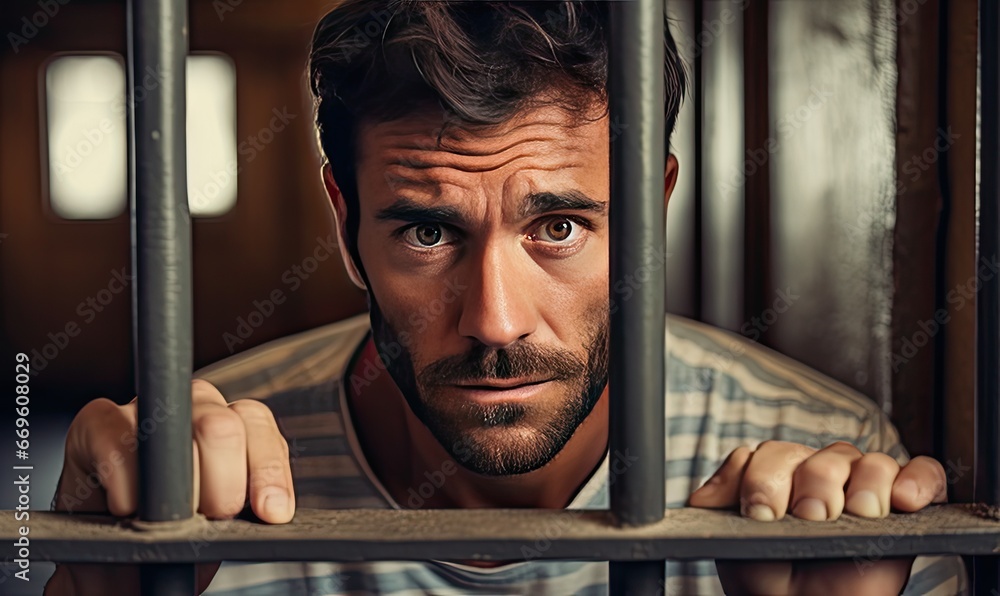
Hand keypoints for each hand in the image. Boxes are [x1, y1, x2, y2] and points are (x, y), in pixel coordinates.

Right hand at [44, 379, 294, 594]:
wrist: (119, 569)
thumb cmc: (176, 541)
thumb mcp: (227, 524)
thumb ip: (253, 501)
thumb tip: (274, 506)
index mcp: (232, 424)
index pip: (257, 424)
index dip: (266, 469)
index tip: (271, 512)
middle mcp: (191, 407)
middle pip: (222, 425)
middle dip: (223, 485)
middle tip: (211, 518)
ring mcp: (143, 411)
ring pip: (174, 428)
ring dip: (176, 485)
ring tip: (170, 520)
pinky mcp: (96, 424)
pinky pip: (116, 436)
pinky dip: (126, 477)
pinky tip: (130, 505)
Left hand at [688, 440, 946, 595]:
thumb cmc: (771, 580)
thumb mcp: (733, 542)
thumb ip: (719, 503)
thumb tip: (702, 494)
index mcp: (779, 477)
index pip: (771, 454)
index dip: (764, 478)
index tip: (760, 513)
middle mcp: (820, 477)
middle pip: (820, 455)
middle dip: (812, 484)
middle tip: (811, 517)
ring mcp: (864, 490)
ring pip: (868, 461)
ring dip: (864, 484)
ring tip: (858, 513)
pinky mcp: (907, 509)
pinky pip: (921, 474)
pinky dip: (917, 479)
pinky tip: (905, 499)